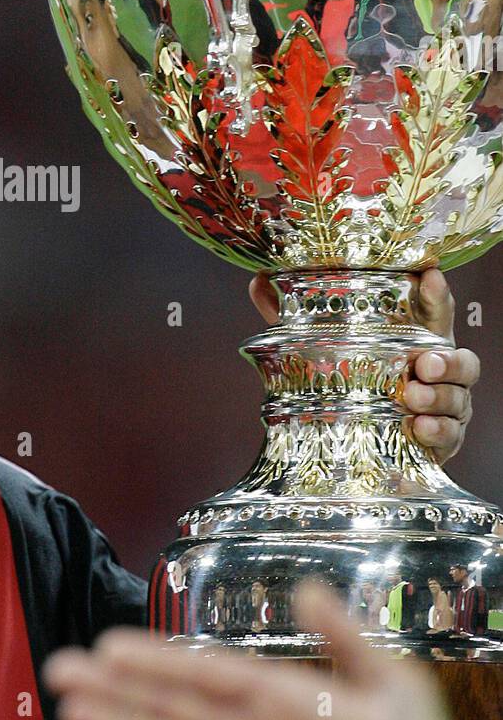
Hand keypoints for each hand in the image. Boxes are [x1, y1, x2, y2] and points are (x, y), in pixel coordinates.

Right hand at [44, 583, 463, 719]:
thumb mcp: (392, 685)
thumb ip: (344, 637)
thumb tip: (307, 587)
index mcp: (279, 697)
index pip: (202, 672)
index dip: (154, 659)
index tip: (108, 644)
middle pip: (171, 707)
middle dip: (116, 688)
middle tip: (64, 669)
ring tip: (72, 708)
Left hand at [250, 268, 478, 465]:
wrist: (358, 442)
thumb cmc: (348, 383)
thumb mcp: (320, 347)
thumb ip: (292, 316)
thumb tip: (258, 282)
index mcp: (415, 342)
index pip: (436, 314)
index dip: (437, 295)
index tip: (431, 277)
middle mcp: (437, 372)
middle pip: (462, 360)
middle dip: (448, 361)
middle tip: (424, 363)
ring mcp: (444, 407)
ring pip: (459, 398)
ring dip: (439, 396)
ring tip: (412, 397)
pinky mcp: (441, 440)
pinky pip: (450, 435)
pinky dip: (437, 430)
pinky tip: (419, 427)